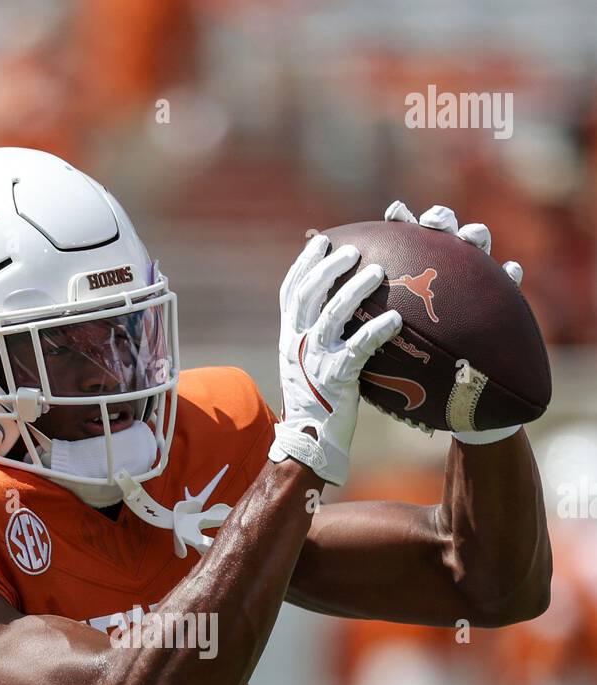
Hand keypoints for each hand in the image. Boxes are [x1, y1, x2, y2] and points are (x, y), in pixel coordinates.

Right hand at [271, 234, 401, 485]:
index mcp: (288, 338)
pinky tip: (395, 319)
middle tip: (352, 249)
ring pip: (331, 316)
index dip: (303, 265)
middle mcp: (296, 345)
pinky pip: (358, 349)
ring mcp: (314, 361)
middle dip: (328, 268)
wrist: (309, 442)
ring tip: (377, 271)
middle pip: (307, 296)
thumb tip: (342, 313)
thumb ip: (316, 339)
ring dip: (354, 290)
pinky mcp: (335, 379)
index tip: (319, 241)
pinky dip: (377, 331)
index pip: (290, 293)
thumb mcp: (306, 367)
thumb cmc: (317, 404)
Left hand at [385, 201, 522, 443]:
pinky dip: (510, 275)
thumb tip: (324, 301)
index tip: (394, 213)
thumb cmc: (401, 361)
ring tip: (472, 237)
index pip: (407, 235)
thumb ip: (362, 312)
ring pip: (477, 247)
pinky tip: (511, 270)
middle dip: (440, 219)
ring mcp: (471, 283)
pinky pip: (508, 284)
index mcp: (414, 270)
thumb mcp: (375, 334)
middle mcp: (443, 268)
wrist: (438, 393)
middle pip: (445, 231)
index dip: (403, 218)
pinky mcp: (498, 302)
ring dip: (476, 235)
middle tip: (432, 222)